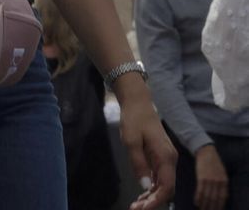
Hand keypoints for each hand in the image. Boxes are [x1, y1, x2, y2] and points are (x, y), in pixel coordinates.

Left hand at [117, 92, 176, 208]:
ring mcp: (166, 159)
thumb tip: (146, 186)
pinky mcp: (160, 158)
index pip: (167, 187)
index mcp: (166, 157)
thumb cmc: (134, 119)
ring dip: (152, 197)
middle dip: (153, 202)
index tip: (143, 209)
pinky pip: (159, 178)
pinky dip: (152, 188)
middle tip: (136, 209)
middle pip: (166, 189)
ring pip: (163, 185)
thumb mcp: (131, 141)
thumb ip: (139, 163)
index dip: (156, 201)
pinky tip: (142, 195)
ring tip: (136, 206)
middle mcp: (170, 161)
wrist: (138, 102)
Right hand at [194, 144, 227, 209]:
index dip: (219, 206)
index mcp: (225, 181)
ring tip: (201, 209)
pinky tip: (196, 202)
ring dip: (204, 205)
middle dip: (211, 207)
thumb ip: (222, 184)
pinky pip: (200, 190)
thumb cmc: (213, 162)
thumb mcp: (222, 173)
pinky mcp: (202, 177)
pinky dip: (198, 198)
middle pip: (215, 199)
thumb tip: (222, 197)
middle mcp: (219, 182)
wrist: (205, 151)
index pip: (223, 198)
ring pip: (208, 196)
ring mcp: (210, 180)